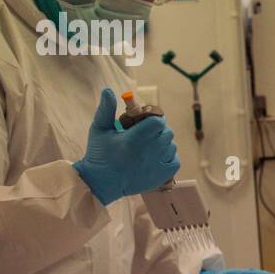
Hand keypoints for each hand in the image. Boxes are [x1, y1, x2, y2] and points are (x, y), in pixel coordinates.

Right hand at [72, 88, 178, 204]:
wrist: (101, 183)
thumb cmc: (99, 154)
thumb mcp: (99, 129)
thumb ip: (106, 110)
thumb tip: (108, 90)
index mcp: (134, 140)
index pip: (157, 122)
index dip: (154, 119)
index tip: (146, 121)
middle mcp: (148, 152)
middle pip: (167, 132)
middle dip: (158, 130)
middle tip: (146, 133)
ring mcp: (156, 166)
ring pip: (172, 146)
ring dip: (163, 143)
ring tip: (148, 146)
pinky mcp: (161, 177)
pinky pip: (175, 161)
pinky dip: (169, 156)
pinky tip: (156, 156)